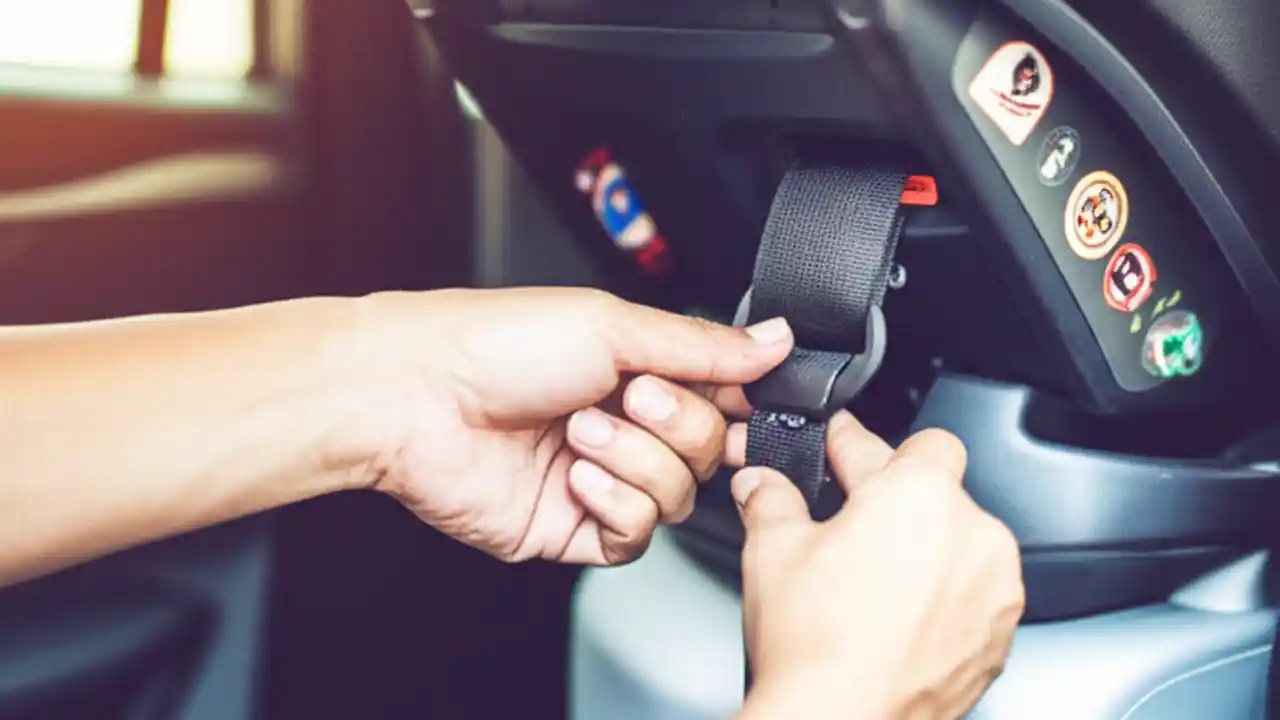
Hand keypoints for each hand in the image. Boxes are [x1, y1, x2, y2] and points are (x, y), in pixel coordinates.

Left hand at [365, 287, 793, 564]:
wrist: (413, 396)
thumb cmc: (496, 344)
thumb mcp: (613, 326)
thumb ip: (703, 345)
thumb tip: (775, 337)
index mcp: (639, 370)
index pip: (725, 398)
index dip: (741, 405)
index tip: (749, 399)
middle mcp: (626, 426)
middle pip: (711, 451)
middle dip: (678, 426)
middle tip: (630, 398)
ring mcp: (600, 480)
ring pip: (678, 497)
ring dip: (636, 462)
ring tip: (581, 433)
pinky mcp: (572, 528)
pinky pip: (635, 537)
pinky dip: (615, 506)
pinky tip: (576, 477)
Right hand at [730, 413, 1024, 719]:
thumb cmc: (816, 645)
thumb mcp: (773, 550)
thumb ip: (771, 499)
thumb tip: (762, 485)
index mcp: (921, 495)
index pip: (904, 439)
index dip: (860, 442)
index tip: (842, 447)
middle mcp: (973, 534)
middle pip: (938, 492)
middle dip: (893, 502)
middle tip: (846, 521)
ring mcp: (994, 590)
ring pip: (961, 544)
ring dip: (923, 549)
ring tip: (870, 581)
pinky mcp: (998, 637)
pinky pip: (974, 595)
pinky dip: (941, 597)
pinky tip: (895, 618)